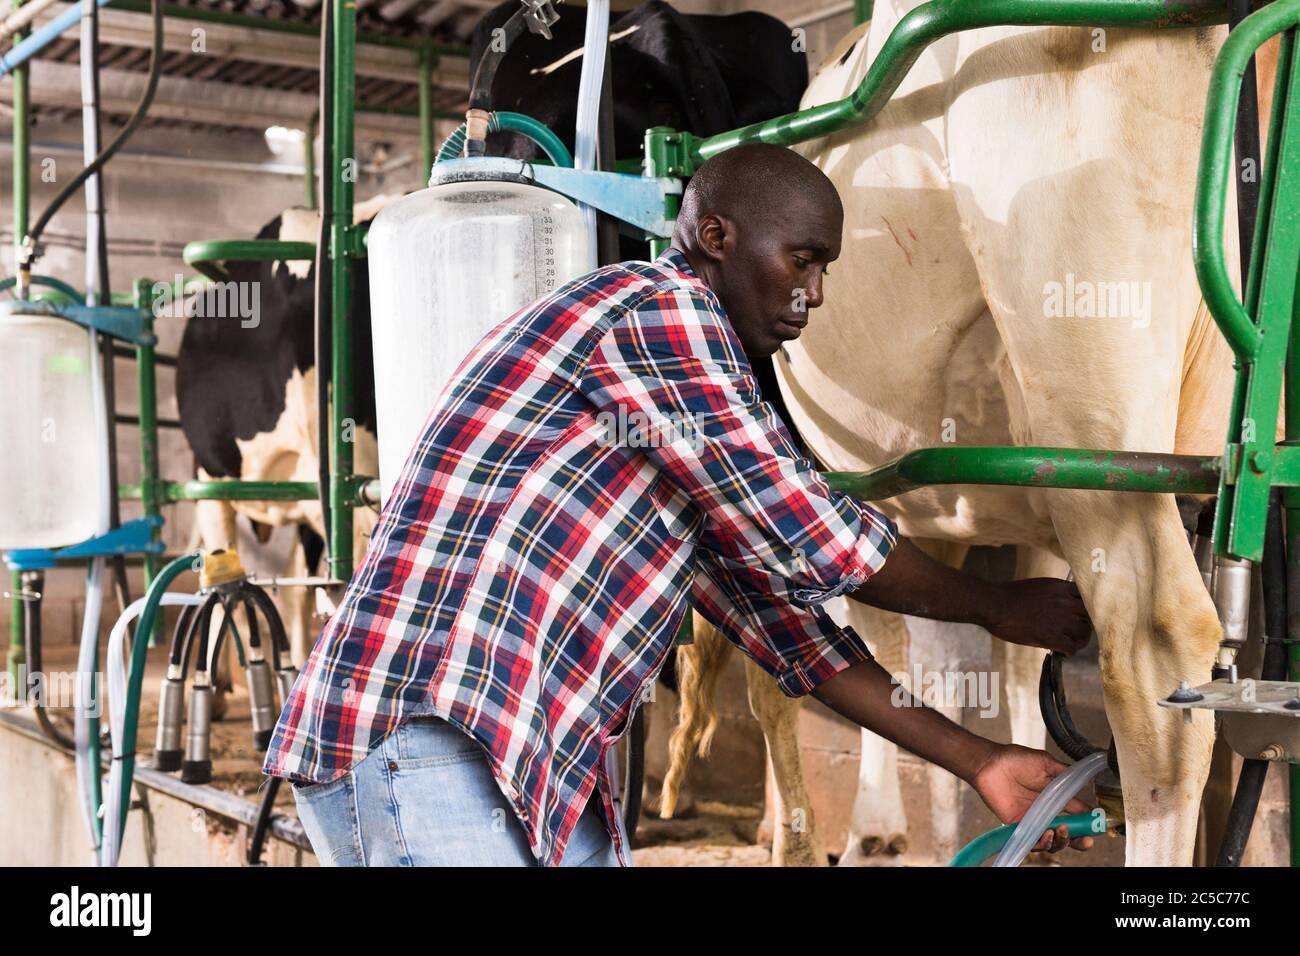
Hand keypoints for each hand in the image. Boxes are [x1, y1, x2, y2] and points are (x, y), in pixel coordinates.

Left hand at [970, 744, 1096, 853]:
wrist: (990, 763)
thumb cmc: (1015, 760)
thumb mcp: (1046, 763)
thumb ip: (1065, 774)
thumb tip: (1085, 780)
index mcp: (1056, 799)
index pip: (1078, 815)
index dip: (1089, 823)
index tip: (1098, 826)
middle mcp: (1046, 812)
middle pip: (1068, 833)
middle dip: (1080, 839)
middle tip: (1086, 839)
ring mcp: (1033, 820)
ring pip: (1053, 841)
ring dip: (1062, 840)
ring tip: (1062, 831)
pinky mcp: (1018, 826)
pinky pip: (1033, 841)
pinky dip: (1043, 842)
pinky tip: (1047, 833)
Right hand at [986, 578, 1090, 655]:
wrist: (994, 604)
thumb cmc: (1009, 595)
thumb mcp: (1039, 586)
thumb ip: (1055, 594)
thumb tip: (1063, 606)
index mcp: (1061, 588)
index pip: (1088, 599)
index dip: (1085, 609)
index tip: (1080, 616)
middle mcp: (1065, 603)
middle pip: (1090, 617)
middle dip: (1084, 625)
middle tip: (1076, 632)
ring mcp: (1060, 620)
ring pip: (1084, 634)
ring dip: (1078, 641)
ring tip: (1070, 644)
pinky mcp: (1051, 636)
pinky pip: (1071, 647)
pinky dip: (1068, 651)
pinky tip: (1061, 651)